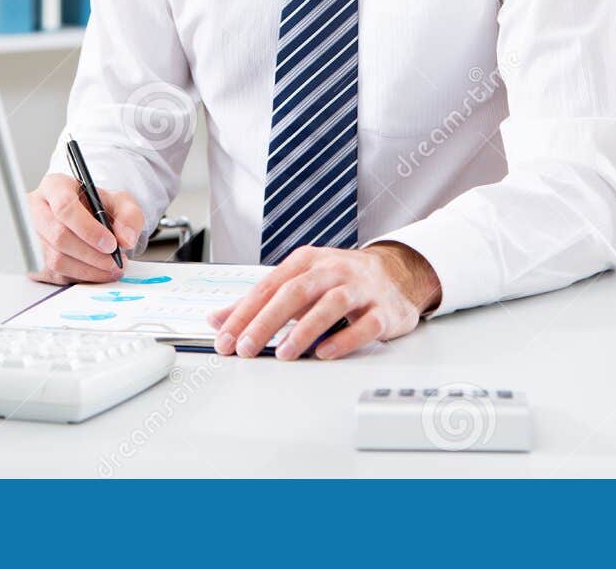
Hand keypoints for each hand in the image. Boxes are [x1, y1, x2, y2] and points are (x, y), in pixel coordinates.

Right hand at [25, 172, 143, 284]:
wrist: (90, 219)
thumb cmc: (100, 207)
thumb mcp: (122, 202)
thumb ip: (129, 216)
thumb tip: (125, 239)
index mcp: (55, 187)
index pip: (64, 206)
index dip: (88, 229)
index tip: (111, 244)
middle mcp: (37, 209)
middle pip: (58, 236)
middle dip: (91, 254)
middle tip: (115, 261)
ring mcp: (30, 235)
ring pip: (55, 259)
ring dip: (87, 269)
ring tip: (111, 268)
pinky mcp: (33, 259)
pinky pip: (54, 275)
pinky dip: (79, 277)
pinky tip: (96, 273)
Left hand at [206, 242, 441, 360]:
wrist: (397, 273)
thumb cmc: (341, 280)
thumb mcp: (299, 282)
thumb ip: (259, 302)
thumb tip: (217, 319)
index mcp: (308, 261)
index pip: (270, 285)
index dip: (245, 312)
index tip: (226, 337)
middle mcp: (333, 270)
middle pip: (296, 292)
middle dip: (267, 321)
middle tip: (246, 346)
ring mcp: (361, 289)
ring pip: (330, 305)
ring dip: (303, 330)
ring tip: (282, 354)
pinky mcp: (384, 311)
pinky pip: (364, 325)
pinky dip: (343, 339)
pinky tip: (324, 353)